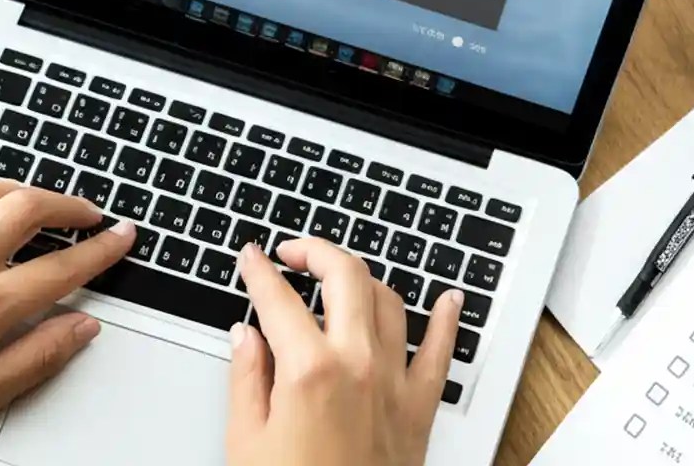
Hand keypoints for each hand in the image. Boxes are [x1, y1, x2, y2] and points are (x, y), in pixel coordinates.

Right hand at [226, 239, 462, 465]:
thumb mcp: (246, 442)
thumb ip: (245, 379)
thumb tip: (246, 336)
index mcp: (308, 371)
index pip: (278, 298)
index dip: (259, 270)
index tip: (251, 259)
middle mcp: (358, 365)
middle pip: (345, 275)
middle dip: (315, 251)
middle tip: (291, 253)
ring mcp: (395, 383)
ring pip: (390, 299)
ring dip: (364, 277)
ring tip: (340, 276)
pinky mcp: (420, 407)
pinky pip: (442, 350)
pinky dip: (447, 319)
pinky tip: (448, 299)